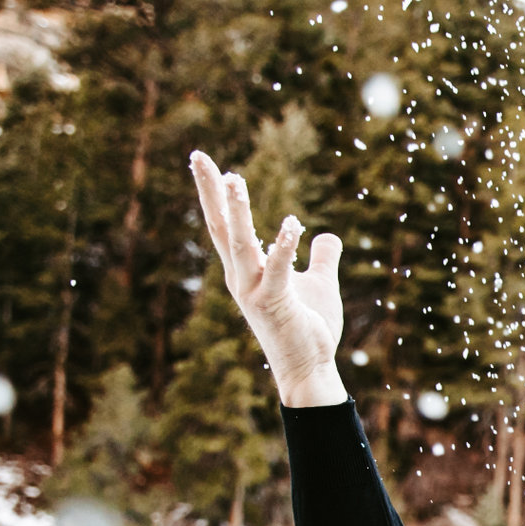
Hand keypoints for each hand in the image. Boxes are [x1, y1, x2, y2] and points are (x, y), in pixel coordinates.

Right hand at [189, 150, 348, 407]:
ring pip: (240, 244)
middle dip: (211, 192)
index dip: (214, 194)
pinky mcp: (274, 305)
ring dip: (237, 211)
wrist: (308, 369)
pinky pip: (278, 270)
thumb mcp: (318, 284)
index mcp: (246, 271)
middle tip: (198, 156)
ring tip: (234, 177)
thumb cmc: (309, 328)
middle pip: (221, 227)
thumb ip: (321, 258)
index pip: (224, 226)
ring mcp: (254, 292)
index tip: (204, 161)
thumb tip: (326, 235)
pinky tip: (294, 222)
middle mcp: (241, 278)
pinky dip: (284, 246)